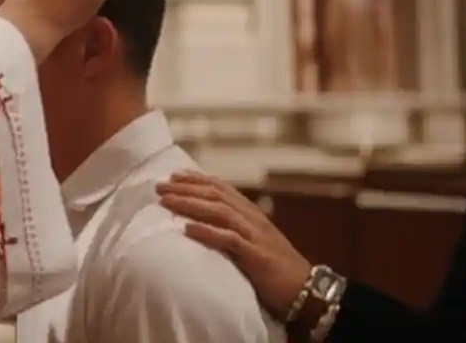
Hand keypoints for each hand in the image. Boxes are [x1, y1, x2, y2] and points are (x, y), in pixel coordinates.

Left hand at [156, 170, 312, 319]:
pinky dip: (208, 232)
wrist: (306, 290)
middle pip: (216, 195)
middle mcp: (252, 218)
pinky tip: (188, 229)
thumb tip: (202, 221)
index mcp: (251, 213)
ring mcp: (255, 235)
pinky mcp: (256, 255)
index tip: (173, 175)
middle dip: (186, 188)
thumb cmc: (275, 268)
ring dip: (191, 204)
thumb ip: (232, 228)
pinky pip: (229, 239)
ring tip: (167, 202)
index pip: (221, 187)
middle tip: (159, 187)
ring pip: (220, 211)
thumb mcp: (253, 240)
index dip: (196, 179)